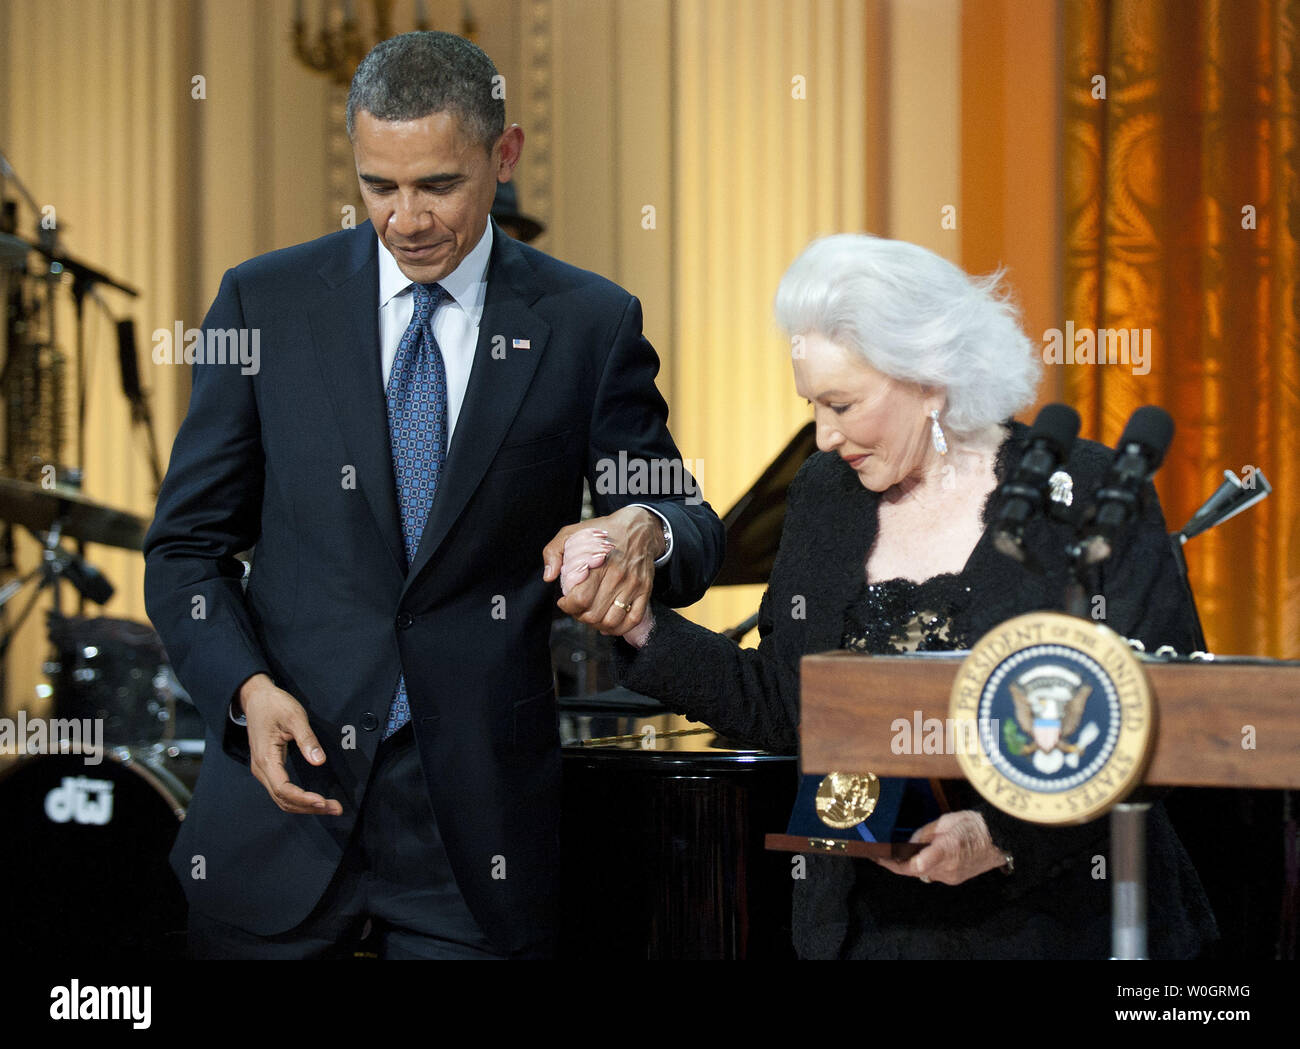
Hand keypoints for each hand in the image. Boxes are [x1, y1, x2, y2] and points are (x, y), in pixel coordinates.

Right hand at [238, 674, 342, 815]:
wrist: (256, 698)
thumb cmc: (275, 705)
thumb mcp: (295, 717)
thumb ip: (307, 739)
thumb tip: (319, 761)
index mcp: (265, 758)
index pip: (283, 789)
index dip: (303, 798)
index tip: (323, 801)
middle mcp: (261, 769)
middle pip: (283, 799)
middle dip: (309, 807)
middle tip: (335, 808)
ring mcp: (263, 770)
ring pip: (281, 799)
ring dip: (304, 806)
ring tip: (329, 807)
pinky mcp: (268, 768)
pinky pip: (281, 791)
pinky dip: (298, 799)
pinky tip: (313, 800)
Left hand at [542, 506, 663, 638]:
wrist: (639, 528)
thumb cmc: (603, 532)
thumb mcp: (572, 533)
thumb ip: (554, 551)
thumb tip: (549, 577)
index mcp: (599, 563)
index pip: (581, 598)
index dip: (568, 606)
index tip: (564, 601)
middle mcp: (618, 576)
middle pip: (594, 614)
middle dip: (580, 616)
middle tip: (577, 608)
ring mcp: (633, 585)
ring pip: (612, 621)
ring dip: (597, 624)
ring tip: (591, 615)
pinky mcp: (645, 591)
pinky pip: (633, 620)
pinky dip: (619, 628)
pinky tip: (608, 623)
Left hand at [872, 810, 1007, 885]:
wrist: (1001, 838)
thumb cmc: (974, 825)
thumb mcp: (946, 821)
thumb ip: (925, 833)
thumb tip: (908, 844)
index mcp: (945, 851)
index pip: (913, 866)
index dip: (893, 864)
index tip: (879, 858)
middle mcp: (948, 869)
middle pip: (914, 871)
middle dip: (898, 863)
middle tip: (883, 853)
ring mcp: (953, 877)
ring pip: (924, 873)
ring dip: (912, 864)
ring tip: (900, 851)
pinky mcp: (957, 879)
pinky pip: (935, 873)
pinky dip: (925, 865)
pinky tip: (922, 854)